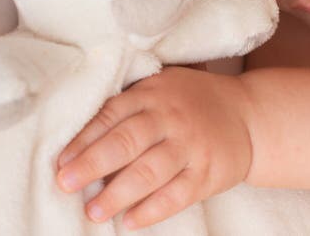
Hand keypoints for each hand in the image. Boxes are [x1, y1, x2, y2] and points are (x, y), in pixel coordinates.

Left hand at [55, 64, 253, 229]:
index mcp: (153, 94)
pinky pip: (177, 195)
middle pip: (128, 141)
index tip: (60, 161)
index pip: (112, 114)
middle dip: (93, 164)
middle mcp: (171, 118)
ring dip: (118, 193)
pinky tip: (129, 221)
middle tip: (65, 184)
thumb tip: (79, 143)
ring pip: (150, 171)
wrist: (249, 114)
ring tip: (93, 211)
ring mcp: (191, 146)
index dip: (83, 139)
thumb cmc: (193, 102)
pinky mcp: (208, 172)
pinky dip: (152, 211)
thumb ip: (130, 106)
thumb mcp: (163, 88)